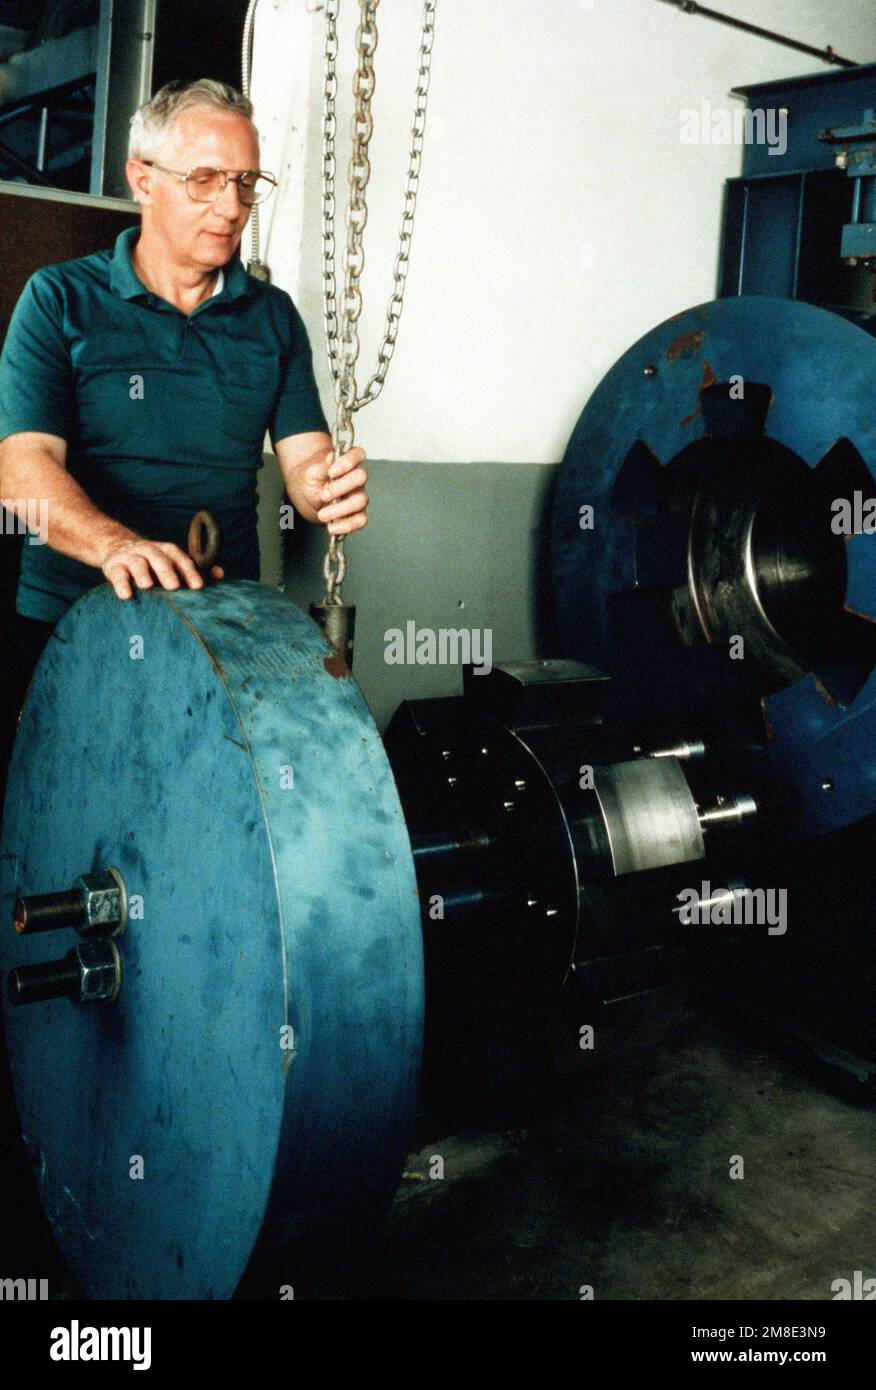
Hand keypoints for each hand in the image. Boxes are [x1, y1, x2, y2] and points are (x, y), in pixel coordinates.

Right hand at [101, 536, 223, 599]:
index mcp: (167, 551)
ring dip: (143, 574)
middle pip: (159, 559)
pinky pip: (117, 574)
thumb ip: (193, 570)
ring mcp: (130, 557)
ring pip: (138, 563)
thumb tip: (220, 574)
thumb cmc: (152, 562)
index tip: (198, 586)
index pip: (180, 558)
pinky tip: (125, 595)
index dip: (189, 571)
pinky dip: (121, 584)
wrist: (116, 546)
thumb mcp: (171, 562)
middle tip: (174, 586)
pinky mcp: (114, 566)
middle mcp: (149, 551)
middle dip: (167, 572)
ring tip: (147, 586)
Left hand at [304, 445, 368, 535]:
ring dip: (340, 509)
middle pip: (361, 477)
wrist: (307, 497)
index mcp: (348, 462)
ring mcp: (359, 496)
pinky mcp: (357, 514)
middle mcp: (357, 478)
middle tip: (324, 495)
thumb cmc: (313, 480)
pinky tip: (332, 526)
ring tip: (322, 514)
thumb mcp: (312, 471)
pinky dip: (346, 525)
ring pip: (361, 500)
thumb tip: (331, 458)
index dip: (347, 462)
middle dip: (341, 487)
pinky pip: (360, 520)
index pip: (357, 454)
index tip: (331, 472)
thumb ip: (322, 465)